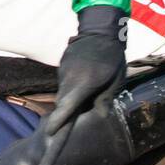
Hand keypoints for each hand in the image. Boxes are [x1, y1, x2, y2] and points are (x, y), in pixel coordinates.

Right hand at [43, 5, 127, 133]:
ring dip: (72, 97)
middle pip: (63, 103)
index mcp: (83, 84)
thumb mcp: (116, 81)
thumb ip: (105, 99)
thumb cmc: (113, 58)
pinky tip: (86, 75)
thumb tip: (98, 116)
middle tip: (61, 127)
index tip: (49, 133)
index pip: (68, 107)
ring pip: (64, 92)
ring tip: (91, 85)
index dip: (58, 121)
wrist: (101, 31)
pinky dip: (73, 85)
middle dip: (63, 115)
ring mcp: (63, 71)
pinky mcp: (62, 66)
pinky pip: (66, 82)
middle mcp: (69, 79)